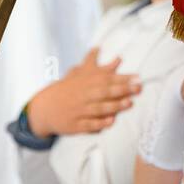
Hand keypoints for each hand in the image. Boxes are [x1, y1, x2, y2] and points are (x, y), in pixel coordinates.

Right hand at [25, 49, 141, 136]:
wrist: (45, 108)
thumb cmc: (67, 89)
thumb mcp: (80, 75)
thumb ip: (100, 67)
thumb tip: (118, 58)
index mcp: (85, 82)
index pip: (106, 78)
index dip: (123, 78)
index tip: (138, 78)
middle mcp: (83, 95)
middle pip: (104, 91)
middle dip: (122, 90)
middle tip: (139, 88)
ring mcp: (79, 110)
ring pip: (98, 108)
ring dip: (115, 106)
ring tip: (130, 103)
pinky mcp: (75, 125)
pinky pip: (89, 124)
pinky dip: (100, 123)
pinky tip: (111, 121)